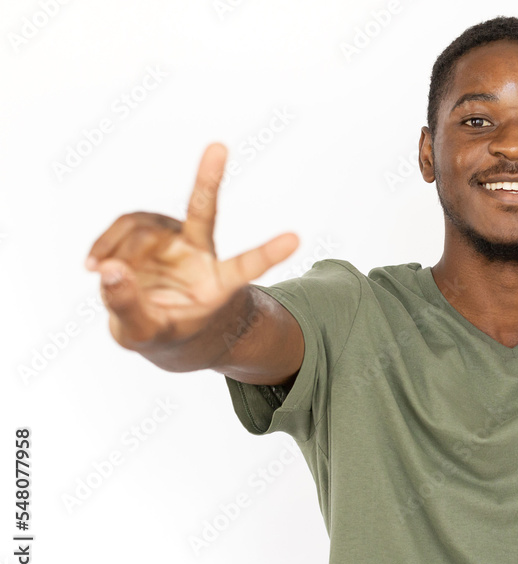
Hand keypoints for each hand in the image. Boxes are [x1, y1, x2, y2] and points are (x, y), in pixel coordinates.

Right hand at [85, 143, 298, 349]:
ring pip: (143, 228)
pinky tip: (94, 266)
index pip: (245, 267)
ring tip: (98, 273)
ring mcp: (174, 238)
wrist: (153, 324)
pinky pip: (125, 225)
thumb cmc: (162, 332)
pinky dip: (104, 245)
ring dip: (115, 249)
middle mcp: (200, 253)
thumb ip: (129, 306)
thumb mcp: (145, 334)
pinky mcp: (150, 230)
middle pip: (204, 212)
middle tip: (218, 146)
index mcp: (218, 284)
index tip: (295, 239)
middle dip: (209, 178)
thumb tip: (109, 270)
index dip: (267, 254)